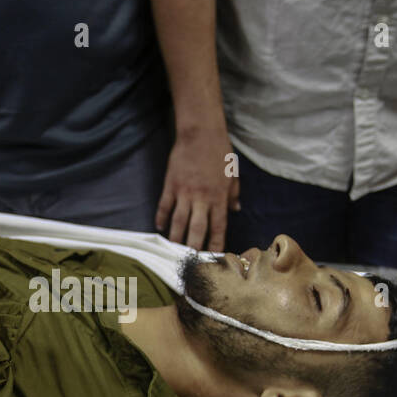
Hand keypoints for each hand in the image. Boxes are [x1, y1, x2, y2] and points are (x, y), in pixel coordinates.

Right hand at [156, 128, 238, 250]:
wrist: (200, 133)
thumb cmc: (220, 152)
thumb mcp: (232, 173)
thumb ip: (233, 194)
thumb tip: (236, 209)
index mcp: (219, 198)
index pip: (218, 228)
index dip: (216, 245)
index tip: (215, 259)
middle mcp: (202, 199)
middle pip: (197, 230)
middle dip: (194, 249)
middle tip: (190, 263)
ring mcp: (184, 193)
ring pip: (178, 222)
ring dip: (176, 239)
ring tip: (173, 252)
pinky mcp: (171, 185)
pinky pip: (164, 206)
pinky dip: (161, 218)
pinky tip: (160, 228)